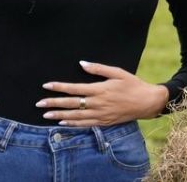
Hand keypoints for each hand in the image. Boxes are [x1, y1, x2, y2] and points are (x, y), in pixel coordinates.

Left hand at [37, 61, 169, 126]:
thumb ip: (99, 68)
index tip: (46, 86)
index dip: (59, 87)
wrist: (147, 102)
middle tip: (39, 103)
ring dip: (59, 115)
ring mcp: (100, 114)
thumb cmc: (133, 84)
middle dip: (54, 103)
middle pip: (71, 103)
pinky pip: (84, 124)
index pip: (74, 88)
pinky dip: (72, 124)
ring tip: (46, 114)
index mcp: (100, 89)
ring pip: (75, 116)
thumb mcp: (118, 72)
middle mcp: (98, 103)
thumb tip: (82, 63)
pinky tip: (63, 122)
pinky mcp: (104, 121)